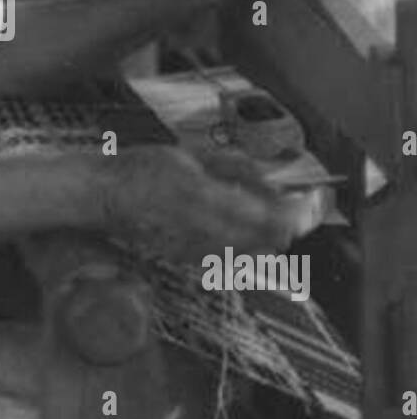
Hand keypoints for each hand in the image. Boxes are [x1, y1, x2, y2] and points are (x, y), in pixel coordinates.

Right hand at [96, 145, 299, 265]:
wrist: (103, 198)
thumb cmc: (141, 170)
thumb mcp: (189, 157)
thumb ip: (233, 171)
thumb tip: (272, 184)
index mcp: (204, 197)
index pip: (269, 216)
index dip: (299, 210)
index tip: (314, 198)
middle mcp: (203, 230)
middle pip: (270, 240)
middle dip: (289, 221)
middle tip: (297, 201)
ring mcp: (198, 250)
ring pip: (256, 252)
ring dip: (270, 233)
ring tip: (268, 210)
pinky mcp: (190, 260)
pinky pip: (233, 258)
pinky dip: (248, 243)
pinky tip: (240, 226)